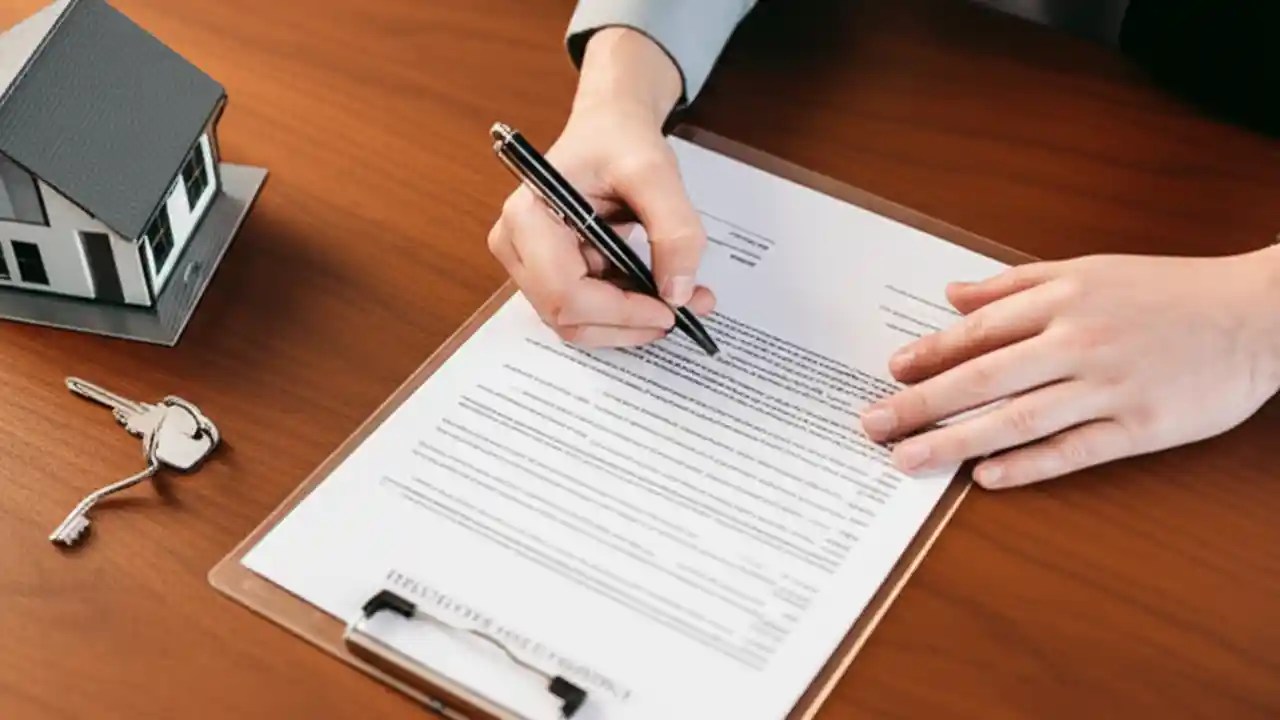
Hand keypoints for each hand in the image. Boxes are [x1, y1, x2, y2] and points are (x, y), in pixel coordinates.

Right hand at [487, 28, 714, 347]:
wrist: (609, 126)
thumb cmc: (619, 139)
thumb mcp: (656, 173)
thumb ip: (675, 231)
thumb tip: (677, 294)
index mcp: (529, 217)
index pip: (565, 292)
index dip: (619, 312)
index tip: (669, 308)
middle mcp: (517, 246)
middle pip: (568, 316)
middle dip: (630, 323)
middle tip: (686, 310)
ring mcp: (531, 263)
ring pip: (579, 323)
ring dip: (632, 324)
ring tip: (684, 300)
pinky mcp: (551, 273)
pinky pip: (588, 311)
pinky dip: (627, 312)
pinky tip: (663, 292)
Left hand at [860, 249, 1279, 488]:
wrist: (1260, 314)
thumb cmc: (1168, 291)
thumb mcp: (1090, 270)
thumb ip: (1016, 284)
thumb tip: (951, 294)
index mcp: (1064, 298)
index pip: (979, 332)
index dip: (930, 354)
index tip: (891, 373)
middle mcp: (1079, 340)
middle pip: (983, 377)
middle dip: (921, 404)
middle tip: (873, 425)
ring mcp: (1109, 386)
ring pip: (1017, 418)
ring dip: (956, 442)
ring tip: (910, 460)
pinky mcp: (1141, 427)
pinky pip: (1073, 451)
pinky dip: (1027, 466)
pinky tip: (986, 478)